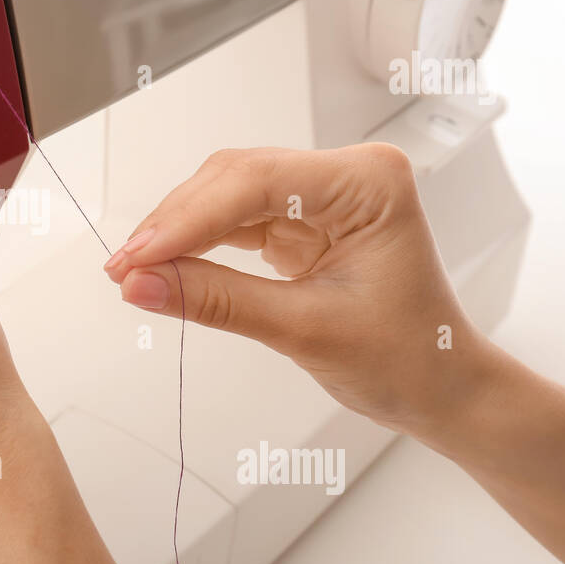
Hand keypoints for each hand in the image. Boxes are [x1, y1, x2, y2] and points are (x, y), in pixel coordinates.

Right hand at [102, 143, 564, 563]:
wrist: (440, 387)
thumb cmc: (407, 359)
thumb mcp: (303, 331)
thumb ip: (216, 301)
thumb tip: (141, 285)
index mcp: (368, 183)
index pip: (257, 182)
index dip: (188, 219)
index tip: (137, 257)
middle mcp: (346, 176)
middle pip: (235, 179)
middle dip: (175, 224)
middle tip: (124, 269)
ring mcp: (323, 195)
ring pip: (227, 195)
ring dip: (179, 232)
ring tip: (134, 272)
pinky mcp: (303, 219)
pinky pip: (236, 220)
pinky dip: (197, 243)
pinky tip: (164, 266)